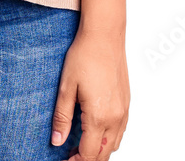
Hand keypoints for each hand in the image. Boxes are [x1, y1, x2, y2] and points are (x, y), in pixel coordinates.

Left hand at [51, 28, 129, 159]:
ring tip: (78, 146)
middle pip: (103, 154)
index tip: (63, 160)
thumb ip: (62, 117)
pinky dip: (108, 140)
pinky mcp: (127, 104)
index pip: (89, 154)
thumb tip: (57, 141)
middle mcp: (116, 119)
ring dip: (98, 151)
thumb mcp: (66, 86)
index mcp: (99, 117)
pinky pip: (120, 132)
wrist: (105, 37)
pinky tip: (94, 131)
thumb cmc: (84, 56)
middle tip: (69, 155)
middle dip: (86, 159)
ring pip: (114, 145)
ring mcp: (124, 112)